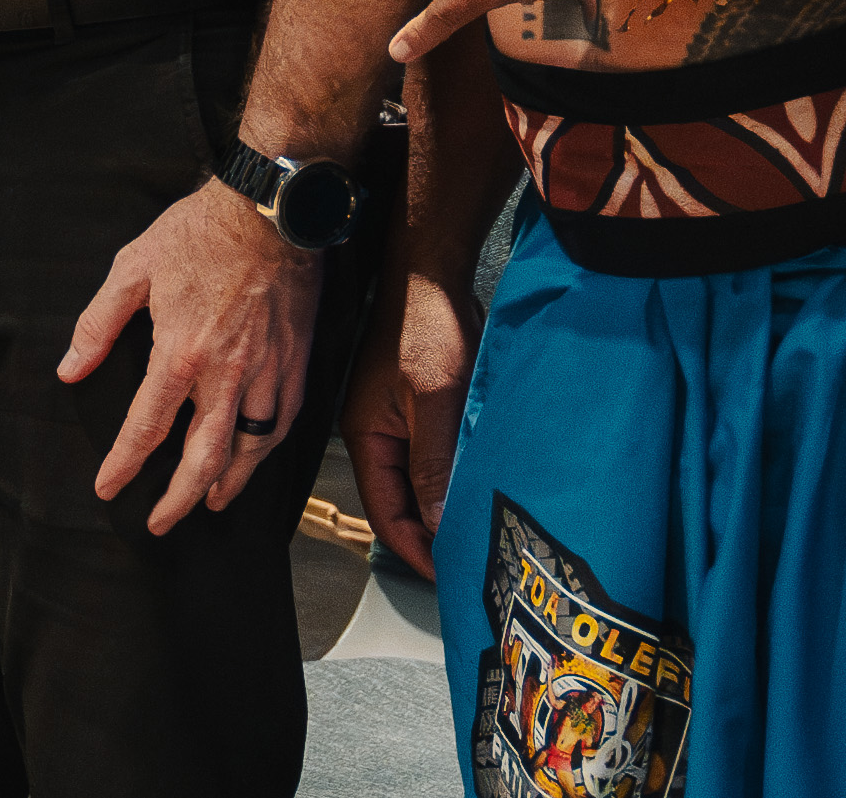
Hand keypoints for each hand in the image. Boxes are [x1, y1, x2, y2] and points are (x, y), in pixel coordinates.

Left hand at [62, 178, 323, 533]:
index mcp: (180, 353)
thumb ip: (99, 324)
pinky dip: (267, 449)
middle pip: (204, 458)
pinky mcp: (296, 361)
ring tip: (212, 502)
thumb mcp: (132, 268)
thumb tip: (71, 369)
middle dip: (180, 499)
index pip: (147, 429)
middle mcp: (226, 373)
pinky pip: (283, 421)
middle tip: (162, 522)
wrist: (270, 210)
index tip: (109, 488)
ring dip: (228, 484)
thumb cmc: (199, 233)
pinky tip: (255, 455)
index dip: (125, 466)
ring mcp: (267, 370)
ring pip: (250, 448)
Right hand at [343, 264, 478, 579]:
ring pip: (420, 480)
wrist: (434, 272)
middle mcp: (378, 433)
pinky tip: (478, 486)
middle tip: (467, 559)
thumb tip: (437, 520)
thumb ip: (433, 462)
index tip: (445, 572)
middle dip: (430, 534)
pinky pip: (435, 455)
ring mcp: (399, 420)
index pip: (384, 511)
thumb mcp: (433, 398)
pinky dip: (454, 476)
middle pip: (401, 501)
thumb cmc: (426, 322)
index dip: (413, 547)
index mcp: (367, 436)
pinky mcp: (422, 407)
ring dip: (444, 506)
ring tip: (475, 530)